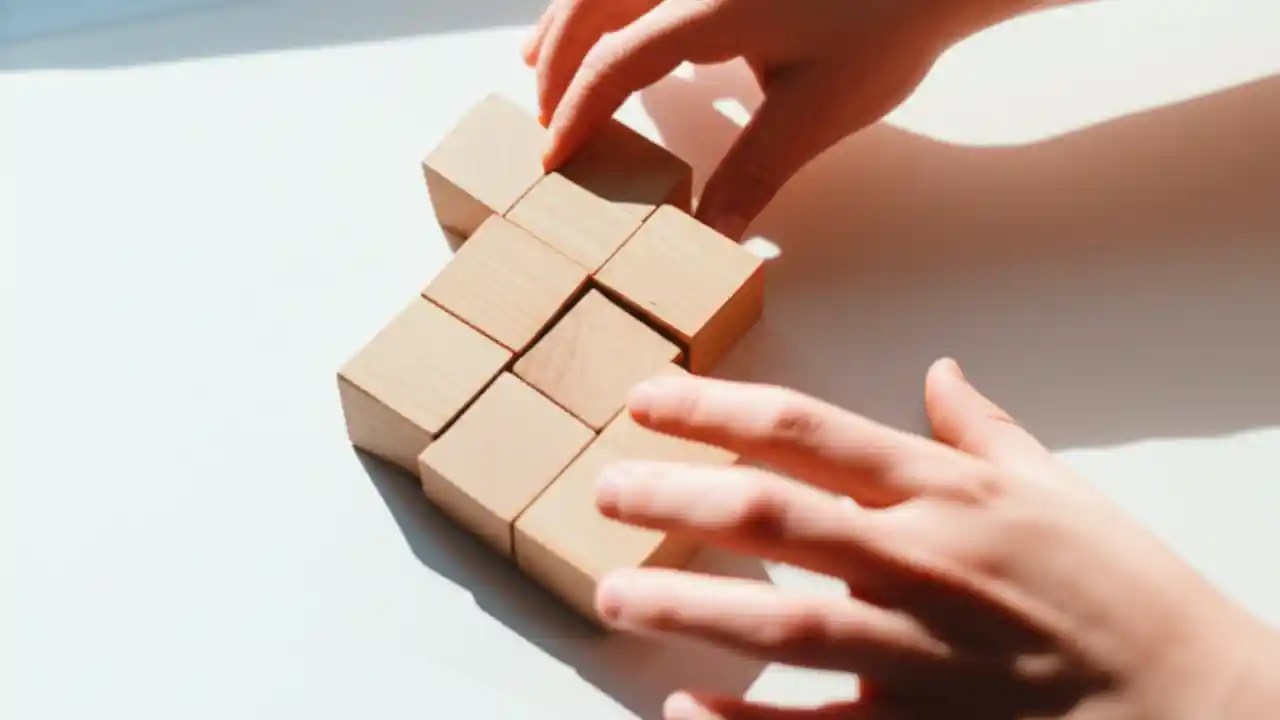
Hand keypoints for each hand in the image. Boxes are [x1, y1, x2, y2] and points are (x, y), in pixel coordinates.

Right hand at [523, 0, 1025, 238]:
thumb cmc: (886, 30)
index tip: (552, 158)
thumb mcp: (814, 114)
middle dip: (556, 64)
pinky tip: (617, 34)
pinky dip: (610, 8)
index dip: (575, 112)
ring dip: (569, 23)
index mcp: (706, 7)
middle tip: (538, 119)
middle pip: (592, 7)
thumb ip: (749, 174)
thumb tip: (708, 235)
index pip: (615, 61)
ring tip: (535, 62)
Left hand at [594, 358, 1279, 717]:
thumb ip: (980, 430)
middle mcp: (920, 562)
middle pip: (771, 519)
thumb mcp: (1053, 488)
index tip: (645, 400)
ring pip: (779, 623)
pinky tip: (683, 706)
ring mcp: (917, 652)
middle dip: (674, 501)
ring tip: (611, 595)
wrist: (1193, 703)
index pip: (805, 433)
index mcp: (946, 491)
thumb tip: (937, 371)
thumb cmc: (1120, 589)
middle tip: (603, 491)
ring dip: (684, 607)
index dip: (714, 411)